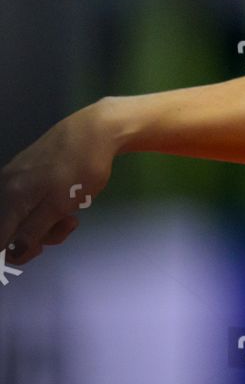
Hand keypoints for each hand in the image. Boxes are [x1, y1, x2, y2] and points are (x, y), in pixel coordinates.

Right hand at [1, 103, 118, 266]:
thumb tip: (11, 254)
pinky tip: (67, 200)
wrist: (96, 128)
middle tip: (67, 228)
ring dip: (46, 223)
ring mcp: (14, 177)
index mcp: (10, 199)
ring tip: (72, 214)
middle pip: (8, 230)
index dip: (14, 253)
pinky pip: (28, 200)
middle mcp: (5, 188)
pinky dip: (46, 208)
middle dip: (36, 237)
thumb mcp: (59, 207)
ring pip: (21, 216)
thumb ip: (32, 232)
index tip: (39, 249)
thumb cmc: (81, 168)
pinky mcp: (26, 170)